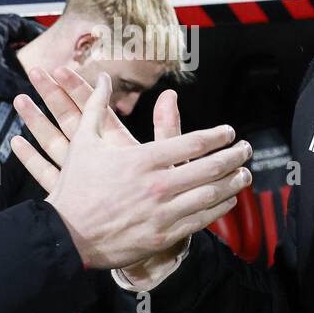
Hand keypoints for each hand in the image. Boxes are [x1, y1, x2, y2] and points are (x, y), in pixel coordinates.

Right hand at [11, 70, 251, 270]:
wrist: (66, 235)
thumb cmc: (75, 188)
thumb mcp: (84, 142)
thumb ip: (96, 106)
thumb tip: (102, 77)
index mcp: (143, 159)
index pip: (194, 142)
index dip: (218, 136)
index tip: (229, 131)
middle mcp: (158, 185)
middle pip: (210, 167)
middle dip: (234, 156)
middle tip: (247, 149)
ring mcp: (163, 212)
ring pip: (211, 195)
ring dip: (234, 183)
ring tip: (245, 174)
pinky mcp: (163, 235)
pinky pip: (201, 220)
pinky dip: (220, 208)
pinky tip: (228, 200)